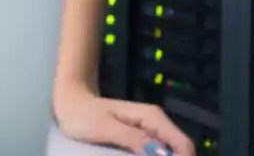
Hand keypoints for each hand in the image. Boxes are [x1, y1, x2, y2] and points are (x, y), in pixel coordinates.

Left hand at [54, 86, 194, 155]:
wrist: (70, 102)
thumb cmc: (83, 115)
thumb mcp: (105, 128)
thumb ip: (133, 139)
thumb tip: (161, 153)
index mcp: (152, 118)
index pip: (183, 145)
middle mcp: (156, 122)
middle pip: (179, 150)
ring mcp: (150, 129)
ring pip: (169, 152)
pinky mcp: (142, 137)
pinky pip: (157, 152)